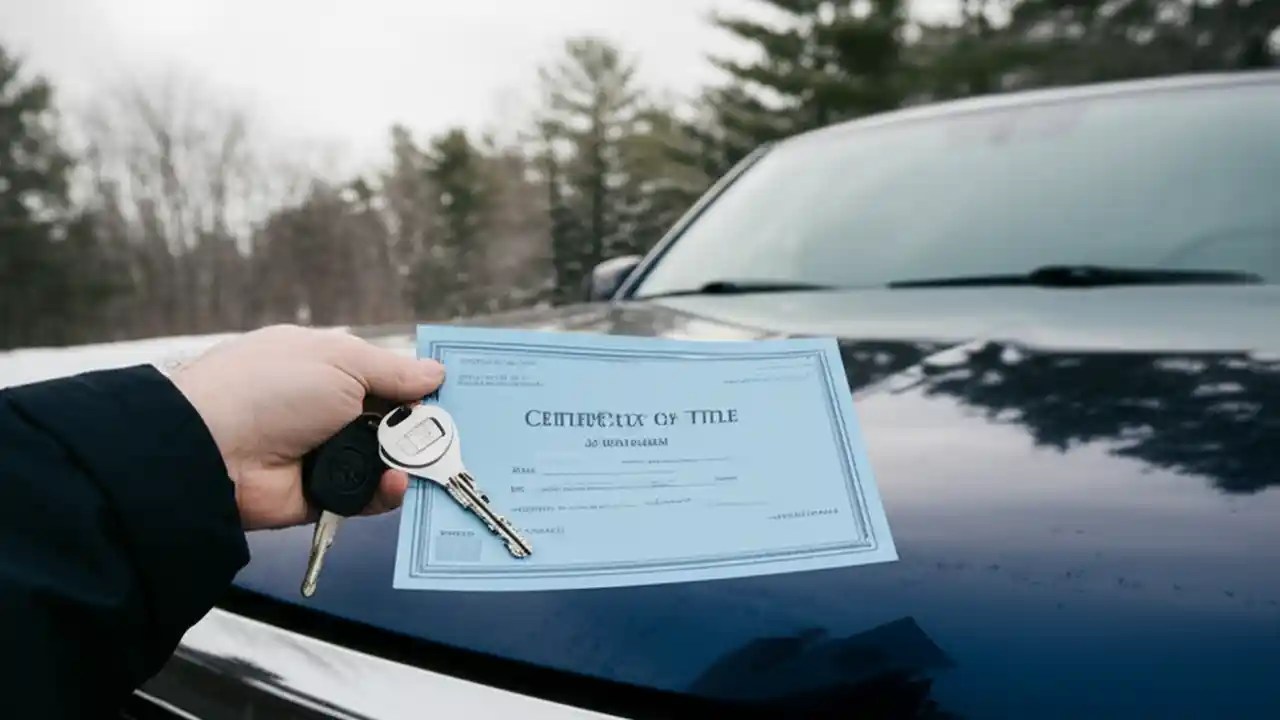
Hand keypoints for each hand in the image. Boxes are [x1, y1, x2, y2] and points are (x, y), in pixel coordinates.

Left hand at [170, 325, 444, 529]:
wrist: (212, 450)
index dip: (419, 387)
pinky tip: (395, 482)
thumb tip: (435, 372)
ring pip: (387, 461)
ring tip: (422, 459)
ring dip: (408, 460)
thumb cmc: (271, 387)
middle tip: (454, 433)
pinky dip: (385, 492)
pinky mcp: (323, 495)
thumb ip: (394, 370)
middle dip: (424, 427)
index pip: (386, 377)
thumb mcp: (342, 361)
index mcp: (328, 368)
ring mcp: (325, 453)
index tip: (453, 396)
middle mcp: (328, 410)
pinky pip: (368, 497)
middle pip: (393, 421)